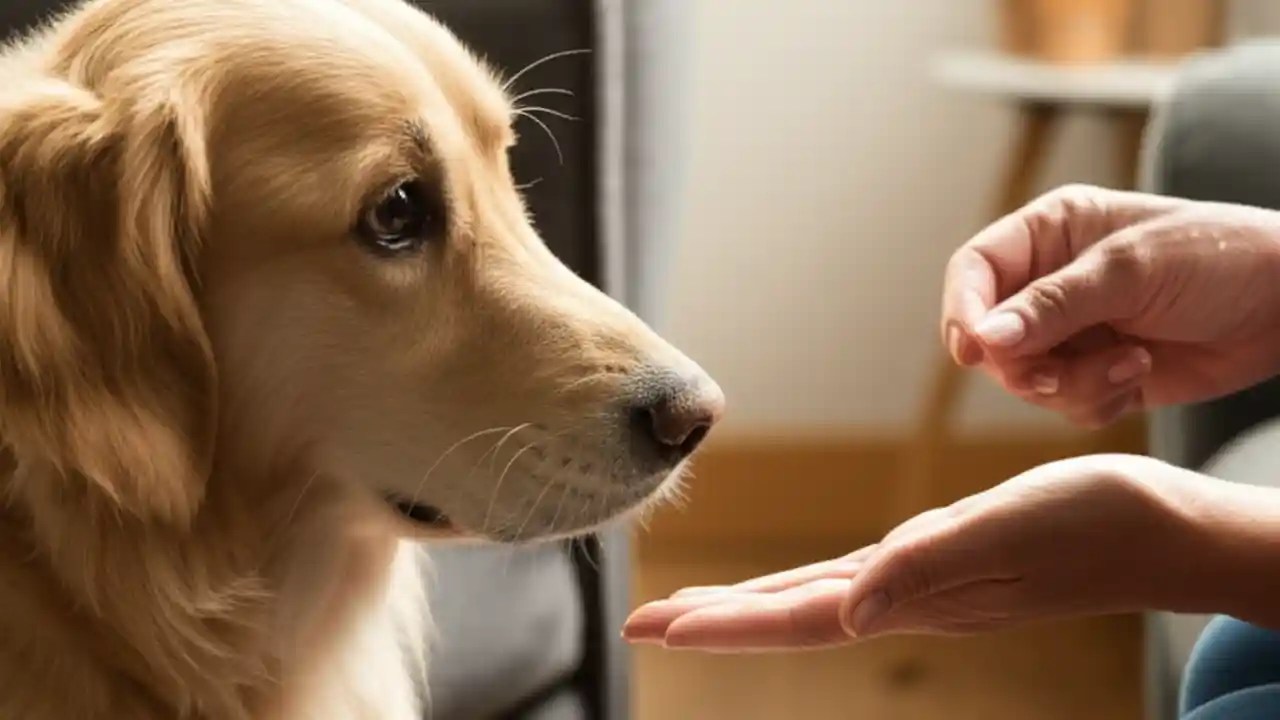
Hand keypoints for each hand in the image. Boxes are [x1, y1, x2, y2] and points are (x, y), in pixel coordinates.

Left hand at [622, 454, 1207, 650]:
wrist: (1156, 529)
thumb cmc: (1093, 523)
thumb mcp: (1009, 529)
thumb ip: (930, 568)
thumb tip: (853, 611)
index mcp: (911, 593)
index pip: (796, 616)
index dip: (724, 624)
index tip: (658, 628)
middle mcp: (904, 595)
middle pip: (785, 614)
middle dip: (711, 620)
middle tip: (638, 624)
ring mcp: (921, 582)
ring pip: (809, 598)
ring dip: (745, 606)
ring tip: (687, 609)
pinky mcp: (939, 560)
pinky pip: (848, 576)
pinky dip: (801, 584)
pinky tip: (788, 587)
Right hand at [942, 185, 1279, 426]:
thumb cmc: (1220, 258)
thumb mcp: (1131, 272)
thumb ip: (1053, 306)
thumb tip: (984, 340)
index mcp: (1051, 234)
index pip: (975, 270)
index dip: (963, 308)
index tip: (974, 348)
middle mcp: (1051, 281)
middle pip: (990, 335)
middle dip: (1022, 363)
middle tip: (1054, 375)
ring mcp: (1073, 331)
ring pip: (1024, 377)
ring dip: (1068, 384)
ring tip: (1126, 365)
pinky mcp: (1098, 373)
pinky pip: (1062, 403)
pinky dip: (1092, 400)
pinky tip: (1137, 375)